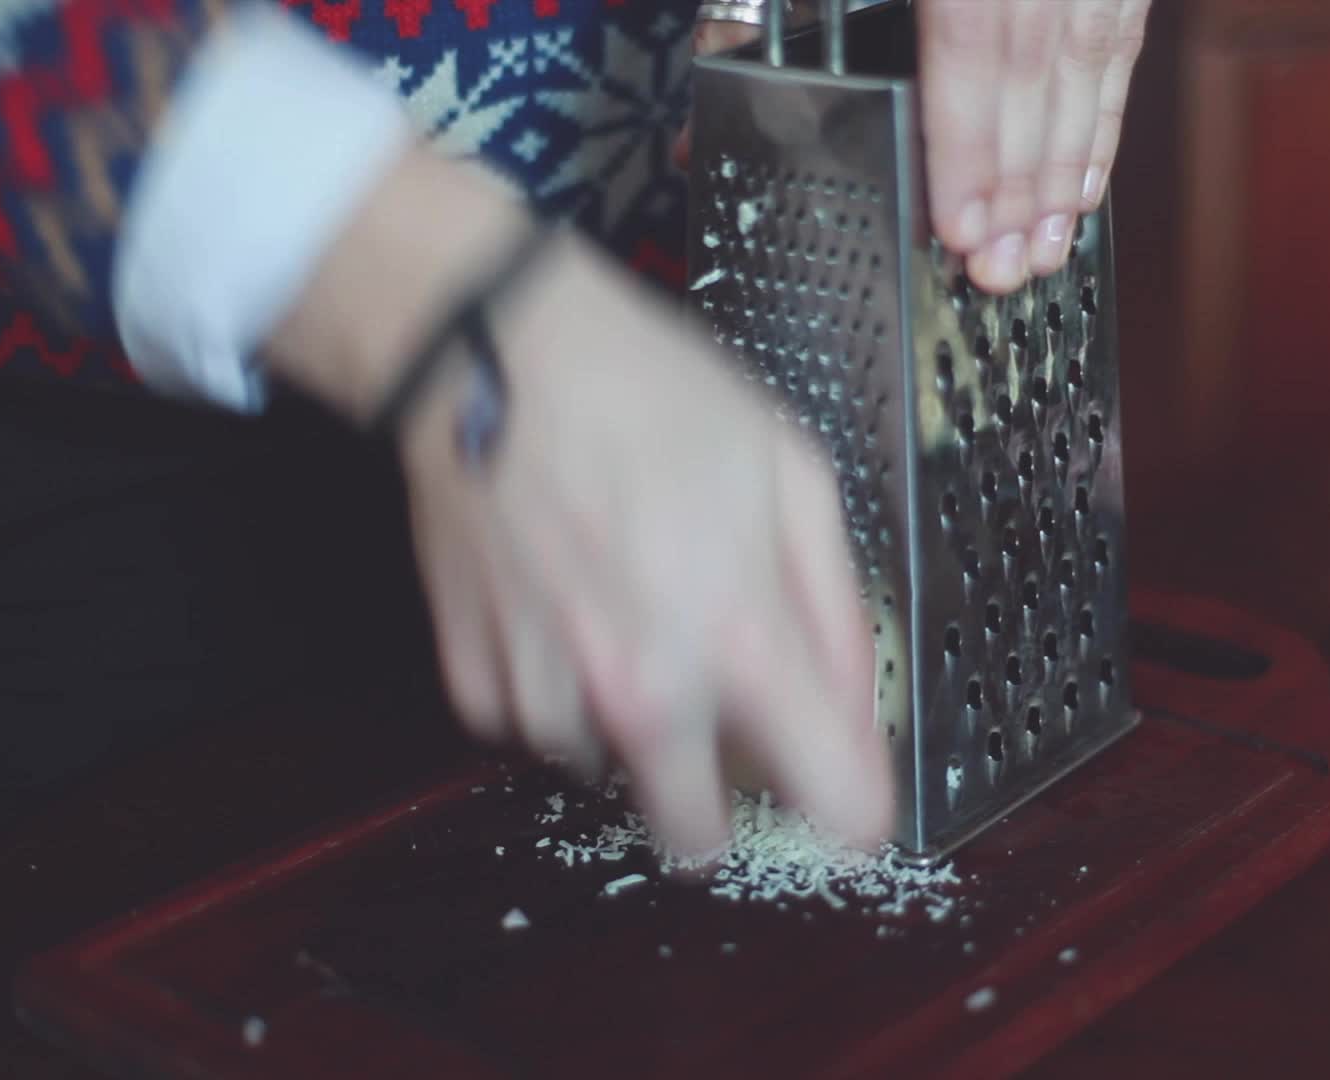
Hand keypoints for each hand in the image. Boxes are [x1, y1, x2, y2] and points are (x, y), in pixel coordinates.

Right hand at [265, 150, 893, 859]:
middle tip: (715, 726)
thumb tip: (853, 706)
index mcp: (740, 637)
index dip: (852, 805)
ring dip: (623, 725)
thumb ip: (835, 606)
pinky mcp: (476, 678)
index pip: (833, 800)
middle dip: (719, 804)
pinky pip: (529, 729)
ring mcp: (551, 691)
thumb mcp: (791, 471)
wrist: (494, 350)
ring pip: (606, 773)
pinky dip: (550, 691)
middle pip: (694, 841)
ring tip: (623, 617)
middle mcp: (644, 688)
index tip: (845, 790)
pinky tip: (561, 611)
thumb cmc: (648, 393)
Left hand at [674, 0, 1150, 294]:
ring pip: (1093, 54)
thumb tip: (720, 74)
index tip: (961, 224)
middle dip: (1023, 180)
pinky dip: (1107, 102)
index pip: (974, 45)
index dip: (970, 145)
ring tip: (1052, 242)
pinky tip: (1090, 163)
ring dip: (1073, 160)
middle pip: (1038, 65)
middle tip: (1003, 270)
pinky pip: (1120, 26)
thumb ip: (774, 1)